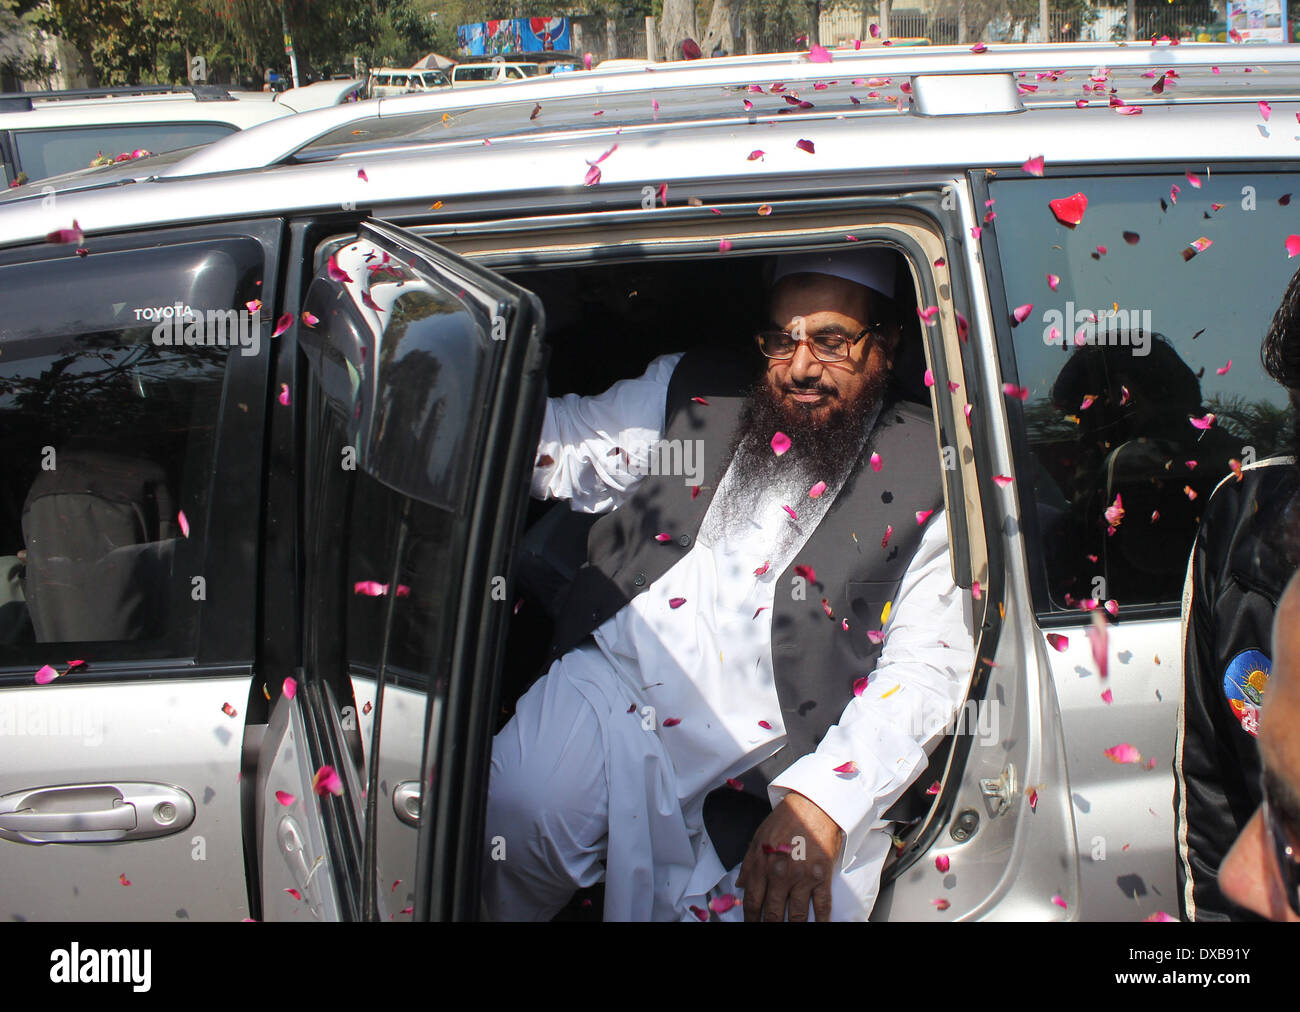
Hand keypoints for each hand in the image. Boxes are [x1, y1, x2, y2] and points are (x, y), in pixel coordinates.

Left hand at [736, 792, 843, 921]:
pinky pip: (822, 906)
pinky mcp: (822, 876)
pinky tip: (818, 926)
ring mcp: (802, 877)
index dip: (750, 918)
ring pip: (796, 915)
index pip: (752, 901)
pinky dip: (820, 921)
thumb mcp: (759, 837)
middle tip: (769, 929)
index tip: (751, 925)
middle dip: (769, 926)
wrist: (813, 805)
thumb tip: (739, 884)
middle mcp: (780, 874)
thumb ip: (748, 862)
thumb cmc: (786, 819)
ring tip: (790, 931)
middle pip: (772, 913)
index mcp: (762, 864)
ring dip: (793, 927)